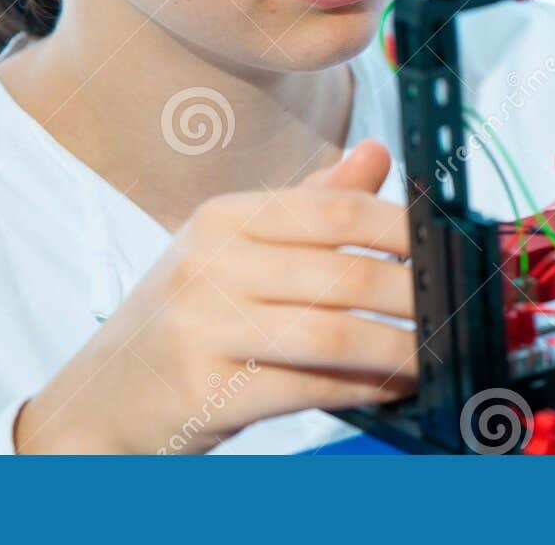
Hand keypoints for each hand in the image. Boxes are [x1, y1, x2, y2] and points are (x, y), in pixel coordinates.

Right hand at [13, 140, 415, 453]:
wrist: (96, 400)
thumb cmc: (180, 323)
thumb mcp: (231, 252)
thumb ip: (308, 206)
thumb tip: (377, 153)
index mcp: (222, 220)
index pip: (331, 209)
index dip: (402, 227)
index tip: (447, 247)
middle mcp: (209, 264)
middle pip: (342, 271)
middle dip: (415, 295)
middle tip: (458, 309)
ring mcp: (203, 327)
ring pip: (331, 332)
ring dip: (399, 347)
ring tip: (437, 355)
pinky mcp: (206, 389)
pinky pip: (308, 386)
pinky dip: (364, 388)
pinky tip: (395, 389)